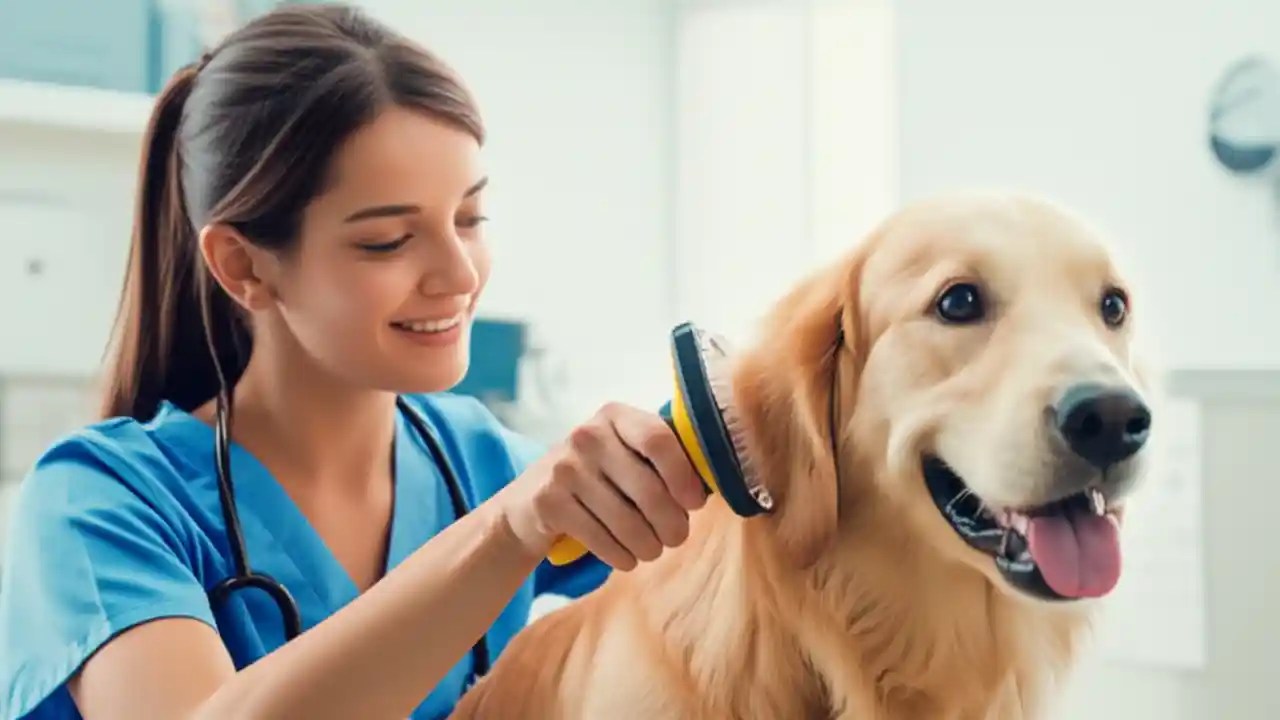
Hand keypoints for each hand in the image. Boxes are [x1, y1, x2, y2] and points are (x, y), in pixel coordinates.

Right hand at [498, 402, 707, 570]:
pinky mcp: (548, 502)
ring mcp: (563, 467)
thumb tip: (708, 487)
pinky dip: (622, 557)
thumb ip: (661, 461)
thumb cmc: (595, 480)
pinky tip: (626, 558)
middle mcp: (587, 435)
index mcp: (615, 416)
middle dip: (672, 524)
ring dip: (649, 546)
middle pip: (649, 488)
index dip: (684, 477)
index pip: (660, 440)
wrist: (528, 503)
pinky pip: (602, 540)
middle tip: (676, 538)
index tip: (694, 504)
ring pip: (628, 522)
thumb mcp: (624, 456)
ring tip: (652, 550)